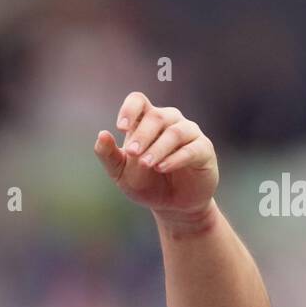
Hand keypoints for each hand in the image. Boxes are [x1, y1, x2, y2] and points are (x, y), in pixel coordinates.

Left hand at [94, 91, 218, 219]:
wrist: (171, 205)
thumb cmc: (146, 183)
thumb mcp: (121, 174)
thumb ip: (109, 155)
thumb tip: (102, 134)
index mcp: (146, 121)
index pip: (138, 101)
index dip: (129, 109)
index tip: (121, 128)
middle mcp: (169, 121)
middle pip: (156, 116)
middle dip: (142, 135)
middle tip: (132, 153)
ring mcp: (189, 133)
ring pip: (175, 132)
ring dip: (158, 147)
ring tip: (146, 164)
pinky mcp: (203, 149)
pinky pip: (191, 148)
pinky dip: (175, 158)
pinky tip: (162, 167)